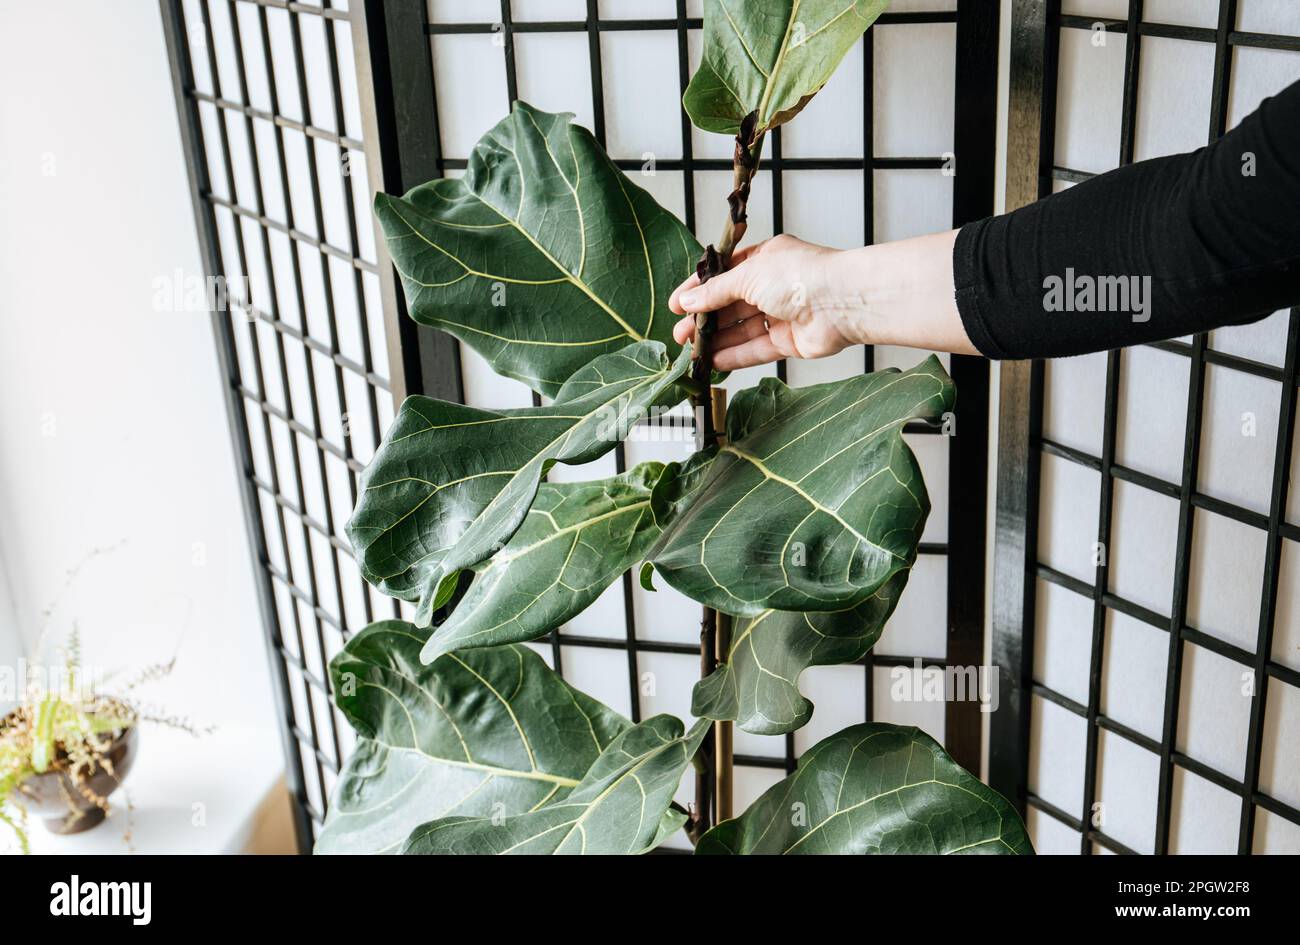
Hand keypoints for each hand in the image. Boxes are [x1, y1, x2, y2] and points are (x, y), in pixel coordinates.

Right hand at [669, 229, 975, 366]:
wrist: (842, 302)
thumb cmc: (800, 276)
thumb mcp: (748, 276)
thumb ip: (716, 292)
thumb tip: (688, 301)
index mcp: (764, 259)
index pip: (724, 275)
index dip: (698, 290)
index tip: (676, 306)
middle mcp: (773, 285)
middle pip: (731, 305)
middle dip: (704, 319)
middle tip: (680, 335)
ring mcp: (783, 314)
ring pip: (742, 329)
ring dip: (717, 340)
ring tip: (691, 353)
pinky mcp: (790, 340)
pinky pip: (758, 349)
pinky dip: (736, 355)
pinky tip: (715, 362)